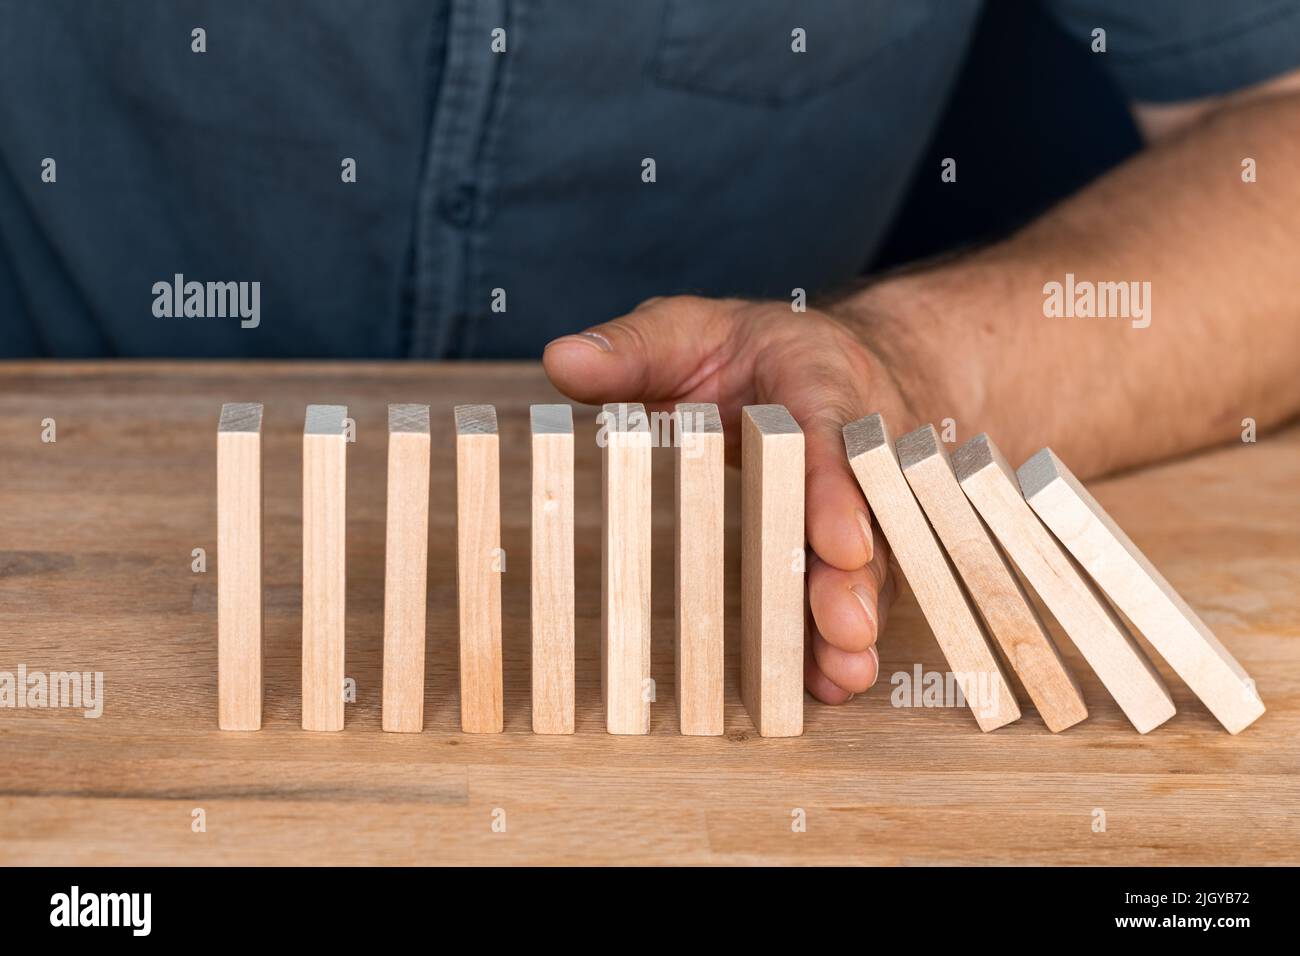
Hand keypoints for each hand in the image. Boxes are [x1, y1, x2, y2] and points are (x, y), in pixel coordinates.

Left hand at [542, 295, 918, 703]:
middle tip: (845, 626)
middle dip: (857, 574)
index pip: (830, 434)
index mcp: (821, 380)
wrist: (842, 360)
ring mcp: (866, 499)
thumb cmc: (756, 350)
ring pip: (874, 561)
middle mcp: (859, 446)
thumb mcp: (693, 329)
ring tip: (845, 672)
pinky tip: (831, 680)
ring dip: (858, 618)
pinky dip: (842, 634)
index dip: (837, 491)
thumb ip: (635, 348)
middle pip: (867, 513)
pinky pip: (859, 587)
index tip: (840, 542)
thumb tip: (560, 362)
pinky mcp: (857, 541)